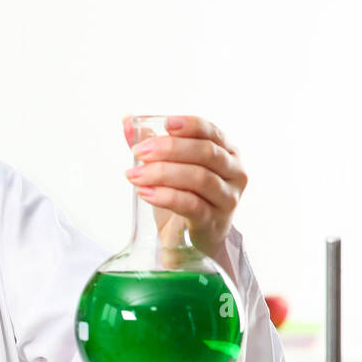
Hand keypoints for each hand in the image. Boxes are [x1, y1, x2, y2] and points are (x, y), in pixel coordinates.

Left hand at [122, 115, 247, 271]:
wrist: (191, 241)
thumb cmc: (184, 197)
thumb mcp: (170, 168)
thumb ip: (152, 144)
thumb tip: (127, 121)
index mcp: (227, 153)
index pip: (212, 132)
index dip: (190, 125)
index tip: (165, 123)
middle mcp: (234, 173)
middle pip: (205, 153)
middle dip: (169, 149)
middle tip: (139, 152)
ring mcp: (227, 199)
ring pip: (199, 178)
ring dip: (162, 173)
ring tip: (135, 175)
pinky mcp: (213, 222)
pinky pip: (191, 205)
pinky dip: (166, 196)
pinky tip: (146, 193)